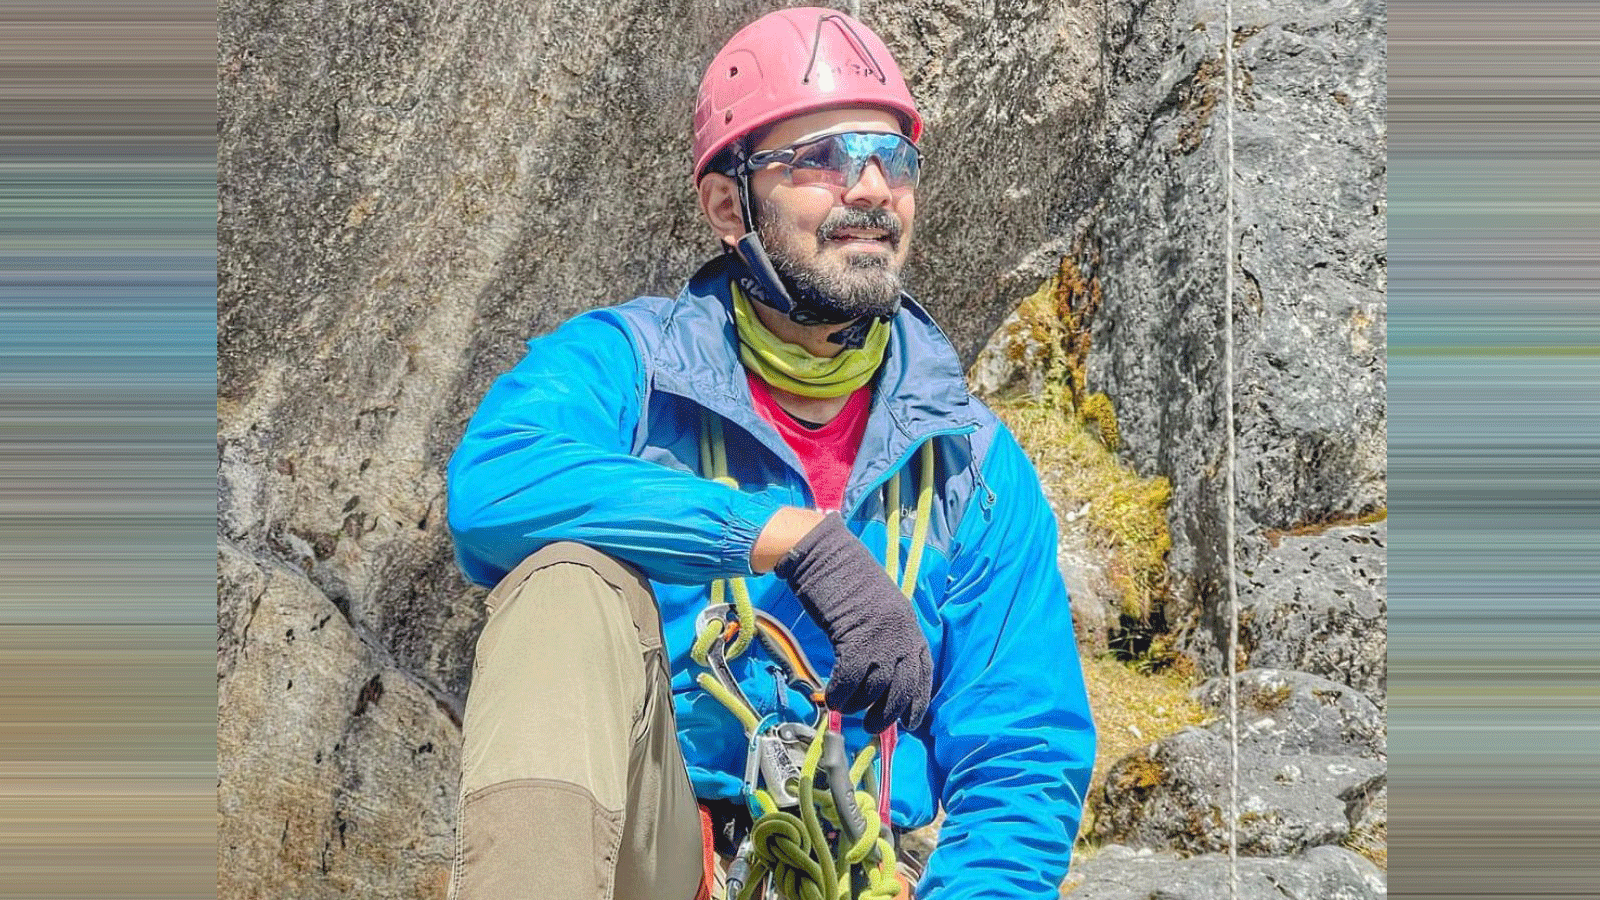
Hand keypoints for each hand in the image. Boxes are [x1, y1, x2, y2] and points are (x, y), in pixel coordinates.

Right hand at [774, 513, 931, 732]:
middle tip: (871, 726)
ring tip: (845, 708)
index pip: (924, 674)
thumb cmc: (851, 581)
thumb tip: (881, 680)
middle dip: (887, 715)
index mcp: (911, 628)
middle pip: (901, 689)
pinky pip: (849, 680)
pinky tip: (831, 697)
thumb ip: (888, 640)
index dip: (917, 703)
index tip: (909, 723)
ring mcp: (879, 638)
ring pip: (874, 689)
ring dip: (858, 706)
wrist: (828, 556)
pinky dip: (840, 694)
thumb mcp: (881, 611)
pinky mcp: (853, 639)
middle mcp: (901, 635)